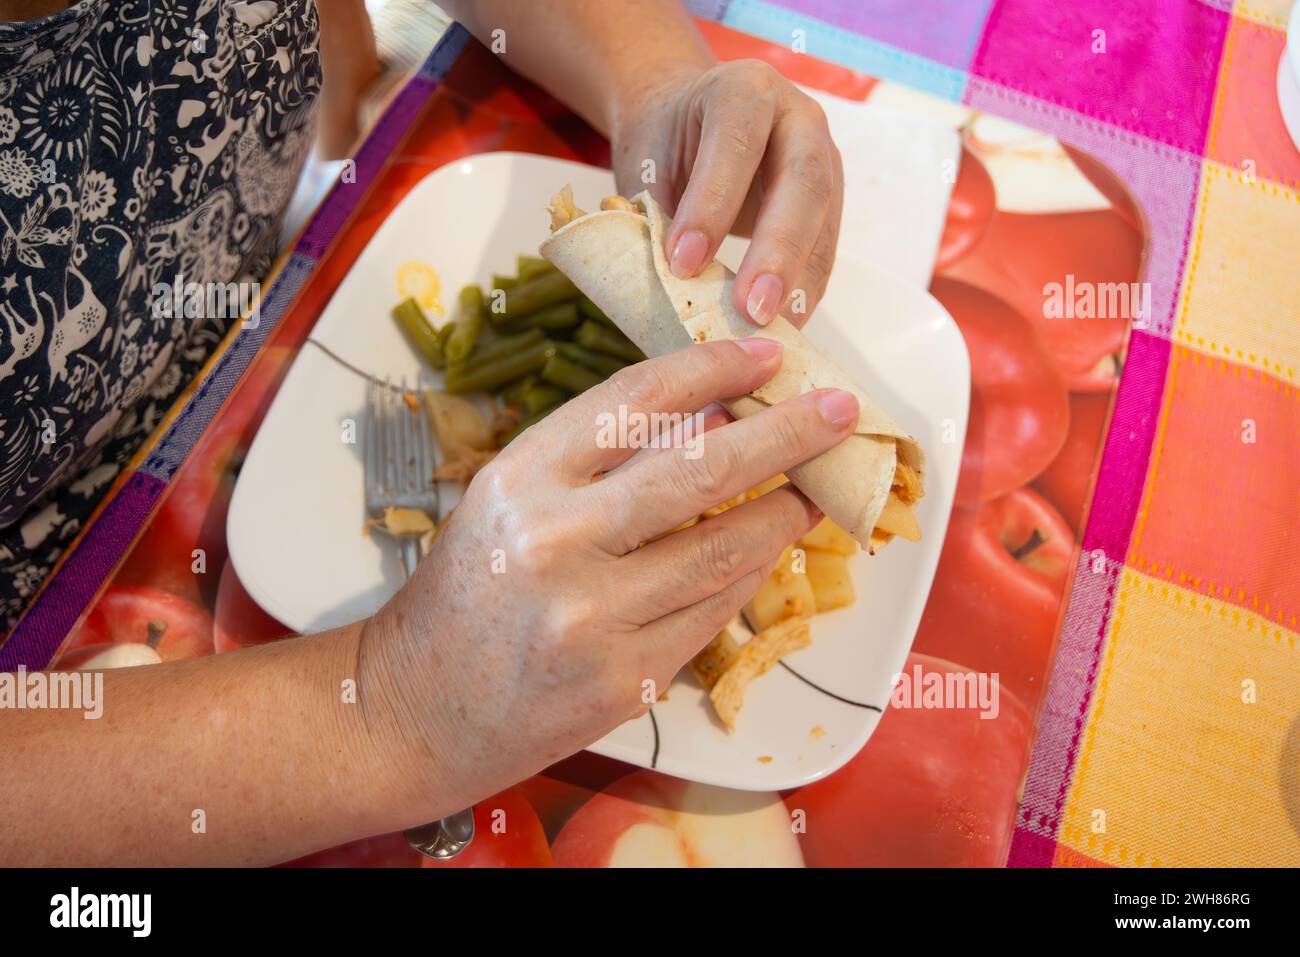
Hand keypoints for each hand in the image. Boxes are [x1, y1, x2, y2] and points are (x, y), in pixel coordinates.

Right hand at [359, 339, 858, 816]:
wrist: (417, 710)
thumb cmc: (467, 593)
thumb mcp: (512, 502)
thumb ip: (600, 461)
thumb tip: (712, 414)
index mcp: (522, 480)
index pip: (634, 402)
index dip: (712, 369)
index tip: (768, 352)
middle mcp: (556, 542)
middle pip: (701, 471)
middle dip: (787, 433)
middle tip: (842, 410)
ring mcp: (594, 617)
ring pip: (724, 548)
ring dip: (785, 512)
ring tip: (816, 488)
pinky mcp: (624, 678)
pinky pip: (713, 613)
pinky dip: (747, 575)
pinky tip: (766, 551)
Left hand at [610, 59, 843, 327]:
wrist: (684, 122)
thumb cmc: (663, 148)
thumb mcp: (649, 170)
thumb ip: (660, 218)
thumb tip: (670, 295)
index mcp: (742, 90)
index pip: (734, 143)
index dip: (712, 205)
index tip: (683, 264)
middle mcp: (795, 115)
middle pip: (801, 180)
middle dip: (777, 250)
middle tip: (751, 309)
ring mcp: (822, 153)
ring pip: (823, 217)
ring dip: (798, 279)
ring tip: (770, 328)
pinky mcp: (831, 195)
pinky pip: (825, 246)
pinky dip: (805, 289)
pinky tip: (786, 325)